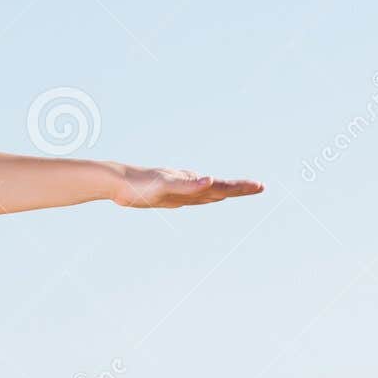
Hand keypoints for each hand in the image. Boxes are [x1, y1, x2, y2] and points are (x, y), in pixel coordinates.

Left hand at [113, 164, 261, 208]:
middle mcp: (189, 184)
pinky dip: (203, 195)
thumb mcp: (164, 186)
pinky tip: (207, 194)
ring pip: (208, 192)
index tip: (260, 186)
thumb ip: (187, 185)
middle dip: (240, 189)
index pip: (222, 186)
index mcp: (191, 183)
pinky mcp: (168, 194)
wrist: (116, 182)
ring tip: (241, 190)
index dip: (241, 188)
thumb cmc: (140, 184)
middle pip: (220, 188)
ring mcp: (179, 189)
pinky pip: (191, 196)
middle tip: (261, 187)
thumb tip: (210, 181)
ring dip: (226, 191)